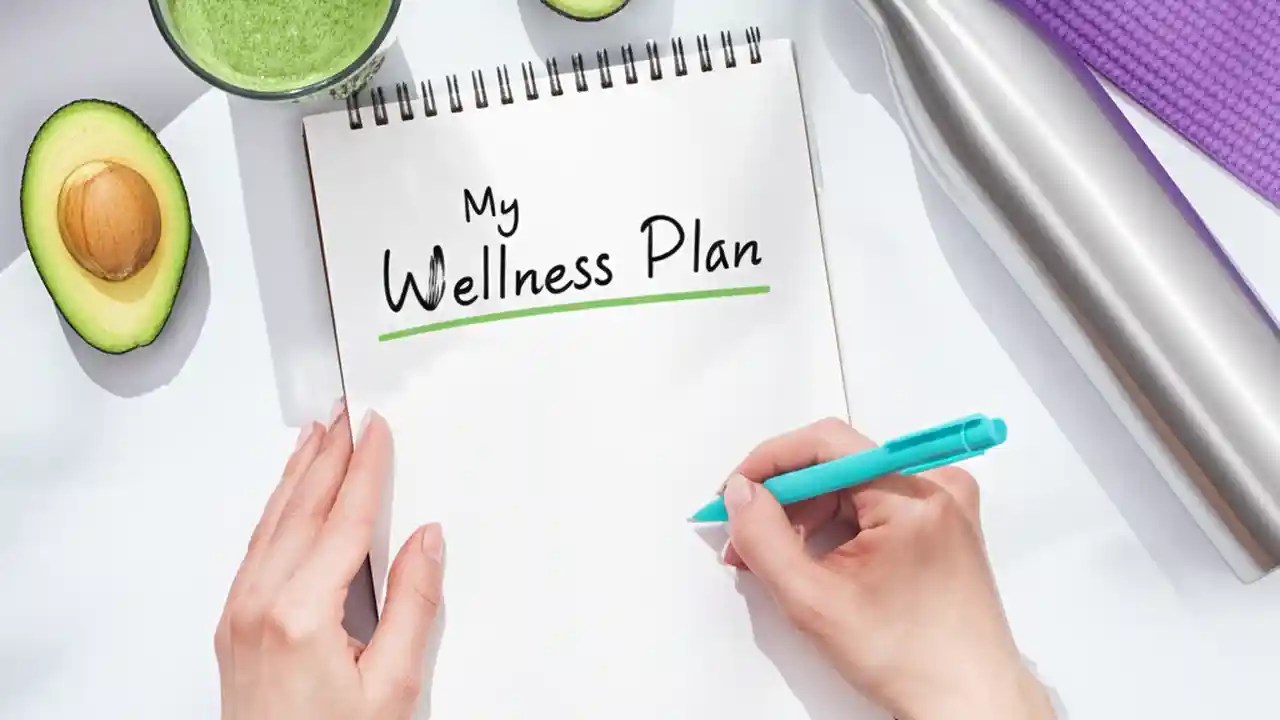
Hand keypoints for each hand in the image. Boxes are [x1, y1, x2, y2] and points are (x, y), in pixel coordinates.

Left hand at [215, 405, 443, 719]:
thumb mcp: (392, 691)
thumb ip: (413, 607)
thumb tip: (426, 540)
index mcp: (301, 614)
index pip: (343, 521)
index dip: (365, 469)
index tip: (378, 429)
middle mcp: (259, 605)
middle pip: (301, 508)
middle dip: (328, 454)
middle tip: (348, 411)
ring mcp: (238, 614)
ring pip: (272, 522)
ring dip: (298, 473)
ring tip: (318, 434)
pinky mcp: (232, 626)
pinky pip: (256, 546)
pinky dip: (276, 508)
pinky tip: (288, 496)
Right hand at [720, 418, 1053, 719]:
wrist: (969, 700)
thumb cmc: (912, 659)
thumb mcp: (814, 600)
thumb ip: (764, 538)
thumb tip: (741, 493)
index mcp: (914, 496)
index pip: (826, 444)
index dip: (770, 463)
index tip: (736, 491)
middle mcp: (937, 486)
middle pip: (838, 464)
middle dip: (784, 498)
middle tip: (745, 534)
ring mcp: (945, 504)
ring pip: (853, 485)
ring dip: (808, 514)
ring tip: (777, 558)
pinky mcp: (942, 523)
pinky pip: (876, 503)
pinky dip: (839, 525)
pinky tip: (814, 558)